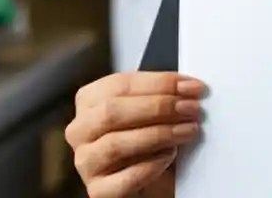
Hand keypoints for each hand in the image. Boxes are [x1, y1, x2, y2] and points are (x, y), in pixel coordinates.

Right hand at [65, 72, 203, 197]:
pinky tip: (169, 156)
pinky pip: (123, 178)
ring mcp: (86, 162)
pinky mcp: (98, 190)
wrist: (151, 181)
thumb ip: (163, 96)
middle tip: (191, 108)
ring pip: (115, 144)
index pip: (119, 85)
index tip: (190, 87)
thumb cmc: (150, 141)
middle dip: (158, 107)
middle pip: (112, 111)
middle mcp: (80, 130)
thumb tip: (189, 88)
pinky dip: (151, 166)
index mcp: (90, 101)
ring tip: (188, 131)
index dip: (158, 83)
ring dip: (159, 134)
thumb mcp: (152, 112)